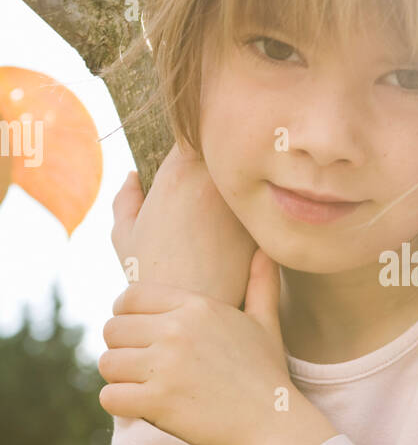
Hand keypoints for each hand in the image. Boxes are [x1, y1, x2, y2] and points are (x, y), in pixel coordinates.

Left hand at [99, 249, 292, 444]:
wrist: (273, 426)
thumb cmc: (268, 375)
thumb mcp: (266, 323)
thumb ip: (260, 284)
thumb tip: (265, 250)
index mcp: (197, 307)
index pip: (130, 296)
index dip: (124, 314)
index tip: (135, 332)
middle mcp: (177, 331)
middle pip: (112, 329)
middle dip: (120, 348)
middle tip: (138, 364)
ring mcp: (166, 367)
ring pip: (107, 363)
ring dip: (118, 378)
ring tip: (138, 385)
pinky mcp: (158, 402)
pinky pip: (110, 397)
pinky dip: (119, 404)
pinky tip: (139, 407)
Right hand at [111, 142, 258, 308]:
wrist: (195, 313)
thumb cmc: (153, 278)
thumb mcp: (125, 239)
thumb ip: (125, 200)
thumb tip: (133, 175)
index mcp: (181, 172)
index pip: (193, 131)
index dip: (192, 140)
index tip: (189, 153)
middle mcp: (219, 178)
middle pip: (227, 148)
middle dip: (221, 157)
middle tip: (210, 174)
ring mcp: (247, 197)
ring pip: (249, 174)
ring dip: (242, 181)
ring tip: (224, 207)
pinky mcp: (266, 220)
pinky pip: (264, 204)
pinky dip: (257, 209)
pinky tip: (242, 232)